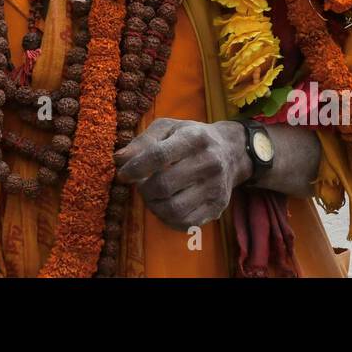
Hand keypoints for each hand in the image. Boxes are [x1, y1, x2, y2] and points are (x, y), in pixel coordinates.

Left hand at [113, 118, 251, 230]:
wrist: (231, 151)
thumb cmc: (192, 137)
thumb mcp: (168, 128)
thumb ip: (143, 141)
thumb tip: (119, 159)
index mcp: (194, 138)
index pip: (159, 156)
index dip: (136, 167)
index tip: (123, 174)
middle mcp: (209, 163)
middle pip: (164, 185)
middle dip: (143, 189)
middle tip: (140, 185)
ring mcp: (215, 187)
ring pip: (173, 208)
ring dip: (153, 206)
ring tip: (151, 196)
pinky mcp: (218, 207)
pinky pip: (185, 223)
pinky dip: (167, 218)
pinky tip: (164, 206)